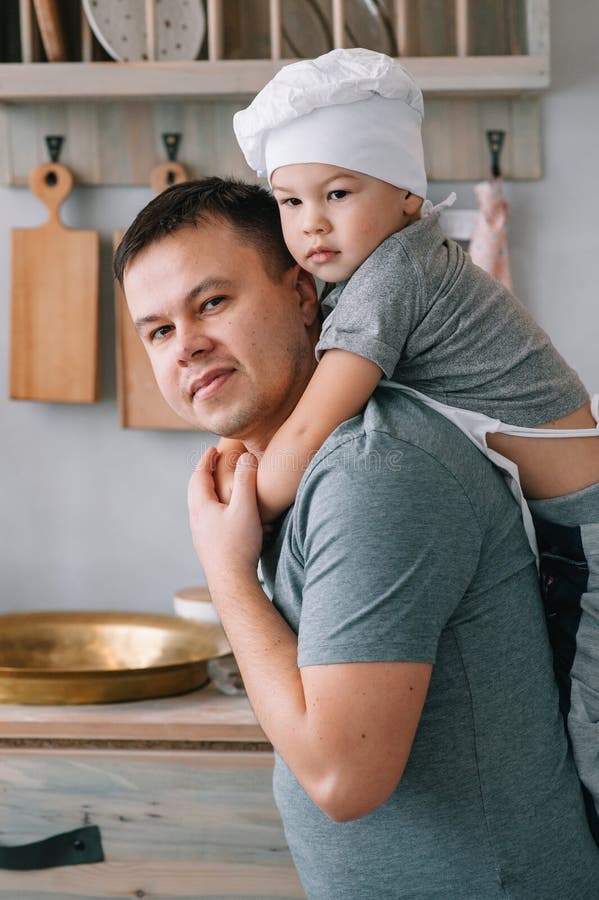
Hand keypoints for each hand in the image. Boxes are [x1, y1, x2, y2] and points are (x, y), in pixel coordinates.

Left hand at [188, 447, 262, 588]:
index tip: (213, 450)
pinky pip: (209, 519)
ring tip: (224, 487)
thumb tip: (246, 456)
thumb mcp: (245, 508)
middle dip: (205, 474)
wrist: (231, 582)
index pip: (199, 475)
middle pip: (196, 490)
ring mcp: (200, 534)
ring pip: (202, 506)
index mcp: (201, 506)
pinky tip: (232, 516)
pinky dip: (218, 509)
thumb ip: (246, 480)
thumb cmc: (238, 545)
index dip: (207, 460)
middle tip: (215, 464)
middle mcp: (197, 519)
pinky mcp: (208, 545)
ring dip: (211, 492)